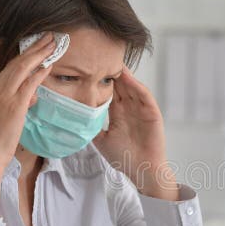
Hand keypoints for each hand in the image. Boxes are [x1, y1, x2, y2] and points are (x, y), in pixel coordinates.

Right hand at [0, 33, 56, 170]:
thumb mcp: (8, 115)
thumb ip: (19, 102)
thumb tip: (32, 95)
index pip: (10, 67)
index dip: (25, 55)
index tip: (37, 45)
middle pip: (17, 62)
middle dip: (34, 48)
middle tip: (48, 37)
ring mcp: (4, 96)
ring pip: (22, 68)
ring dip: (39, 54)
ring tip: (52, 44)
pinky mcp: (14, 105)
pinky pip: (28, 84)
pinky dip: (39, 73)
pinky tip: (48, 65)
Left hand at [93, 67, 178, 200]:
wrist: (142, 170)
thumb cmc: (124, 157)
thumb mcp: (101, 140)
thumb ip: (91, 128)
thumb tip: (72, 119)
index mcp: (117, 113)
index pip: (108, 91)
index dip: (99, 80)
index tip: (88, 67)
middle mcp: (129, 108)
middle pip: (120, 85)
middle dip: (111, 71)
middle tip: (99, 55)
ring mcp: (141, 109)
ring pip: (131, 86)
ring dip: (124, 74)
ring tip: (113, 60)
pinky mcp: (152, 112)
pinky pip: (144, 95)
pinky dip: (136, 86)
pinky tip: (128, 78)